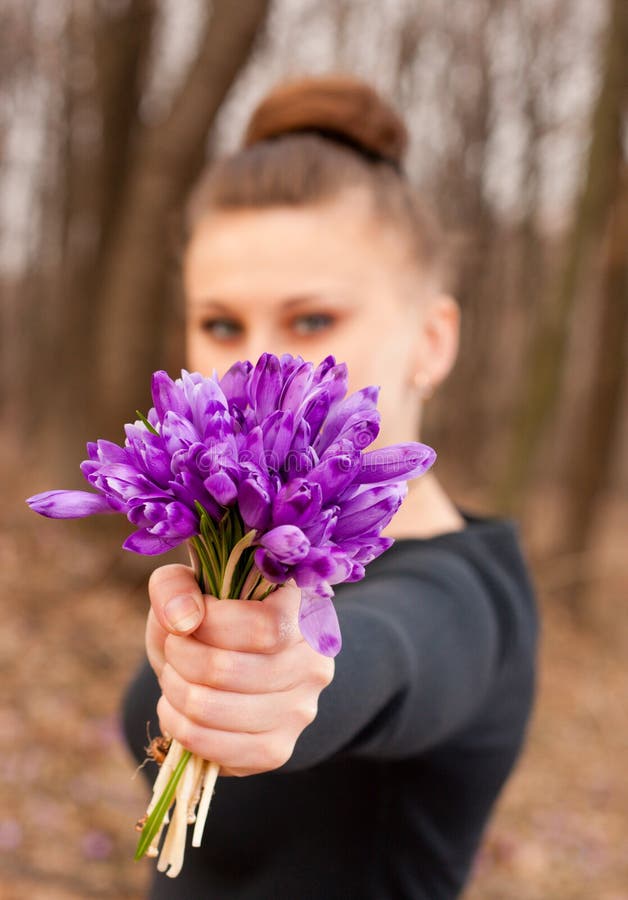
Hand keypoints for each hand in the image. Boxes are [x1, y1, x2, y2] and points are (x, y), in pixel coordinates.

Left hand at [145, 564, 334, 775]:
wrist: (223, 666)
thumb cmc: (208, 619)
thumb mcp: (188, 585)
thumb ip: (176, 586)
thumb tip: (184, 620)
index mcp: (304, 611)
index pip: (264, 627)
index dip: (211, 624)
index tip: (188, 620)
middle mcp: (314, 663)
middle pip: (228, 669)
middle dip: (181, 657)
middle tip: (173, 648)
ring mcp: (300, 711)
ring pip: (212, 708)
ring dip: (175, 690)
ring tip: (174, 676)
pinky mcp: (277, 750)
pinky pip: (214, 747)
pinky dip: (179, 725)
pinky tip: (178, 707)